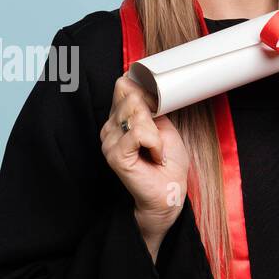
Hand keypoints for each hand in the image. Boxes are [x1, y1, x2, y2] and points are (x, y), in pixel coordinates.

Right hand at [100, 75, 189, 241]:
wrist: (169, 192)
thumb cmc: (168, 162)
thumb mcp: (164, 125)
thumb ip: (151, 106)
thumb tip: (143, 86)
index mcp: (119, 118)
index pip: (123, 86)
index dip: (145, 92)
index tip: (157, 112)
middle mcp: (110, 128)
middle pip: (132, 97)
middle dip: (152, 115)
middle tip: (157, 138)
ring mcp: (109, 141)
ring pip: (137, 114)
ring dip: (155, 133)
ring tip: (155, 149)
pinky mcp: (115, 154)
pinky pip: (139, 133)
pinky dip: (154, 143)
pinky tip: (154, 156)